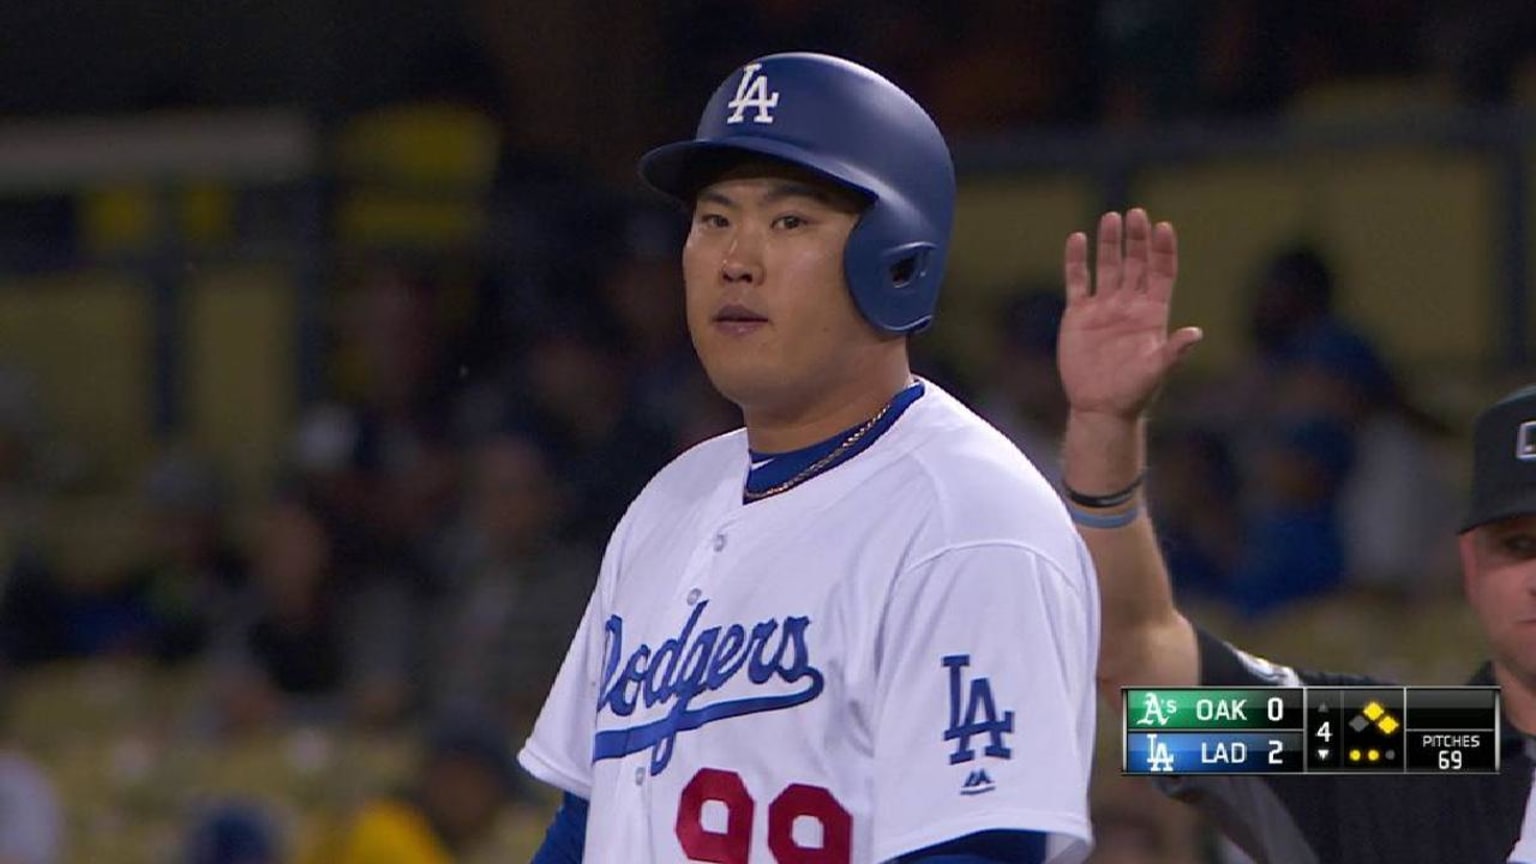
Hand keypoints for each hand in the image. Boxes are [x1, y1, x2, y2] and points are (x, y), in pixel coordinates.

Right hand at [1059, 209, 1202, 421]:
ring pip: (1107, 267)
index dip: (1163, 251)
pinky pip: (1077, 281)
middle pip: (1135, 264)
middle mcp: (1129, 305)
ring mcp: (1103, 308)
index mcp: (1152, 314)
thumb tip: (1196, 333)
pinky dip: (1076, 261)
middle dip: (1137, 239)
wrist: (1100, 408)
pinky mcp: (1079, 315)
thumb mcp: (1156, 372)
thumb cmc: (1133, 393)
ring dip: (1109, 243)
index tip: (1163, 227)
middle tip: (1136, 214)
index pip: (1161, 274)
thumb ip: (1173, 352)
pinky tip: (1076, 239)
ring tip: (1111, 217)